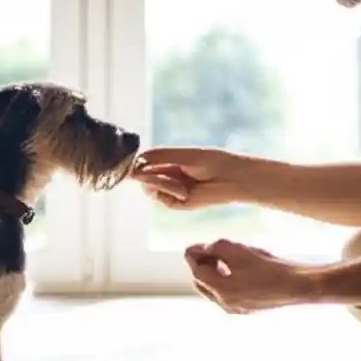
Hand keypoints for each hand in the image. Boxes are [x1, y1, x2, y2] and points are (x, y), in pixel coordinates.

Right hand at [129, 147, 245, 209]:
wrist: (233, 179)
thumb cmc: (213, 162)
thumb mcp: (183, 156)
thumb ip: (159, 157)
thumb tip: (135, 162)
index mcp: (171, 162)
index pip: (145, 163)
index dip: (136, 163)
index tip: (127, 162)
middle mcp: (169, 177)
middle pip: (143, 176)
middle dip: (145, 173)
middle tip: (150, 170)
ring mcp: (172, 191)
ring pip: (149, 188)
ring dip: (158, 182)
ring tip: (180, 179)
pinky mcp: (178, 204)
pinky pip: (161, 198)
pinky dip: (168, 191)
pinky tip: (183, 190)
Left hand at [184, 239, 315, 313]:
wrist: (299, 286)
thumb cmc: (270, 267)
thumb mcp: (240, 250)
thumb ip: (216, 247)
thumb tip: (200, 249)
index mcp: (221, 291)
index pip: (198, 272)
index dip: (196, 255)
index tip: (196, 244)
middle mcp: (226, 304)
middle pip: (203, 284)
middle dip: (202, 266)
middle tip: (206, 251)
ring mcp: (239, 309)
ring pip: (216, 290)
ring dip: (215, 274)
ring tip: (222, 258)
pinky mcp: (251, 308)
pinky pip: (231, 294)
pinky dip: (227, 281)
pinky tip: (238, 270)